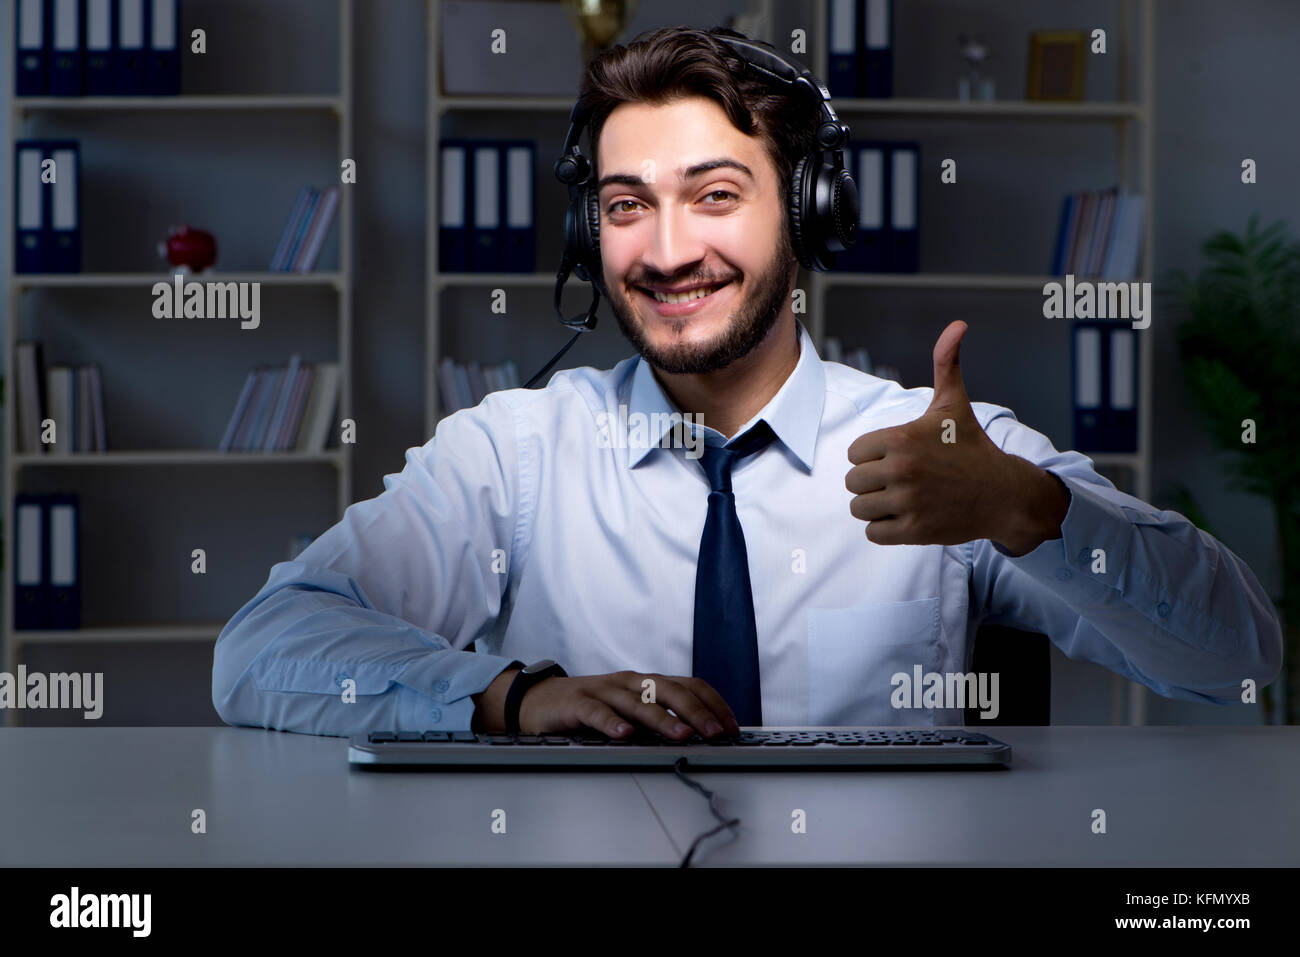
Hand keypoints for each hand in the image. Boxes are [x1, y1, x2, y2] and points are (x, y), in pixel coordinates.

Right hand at [518, 671, 740, 738]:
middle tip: (716, 733)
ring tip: (682, 735)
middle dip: (697, 712)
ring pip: (638, 702)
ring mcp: (604, 690)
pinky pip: (597, 712)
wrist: (540, 699)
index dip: (713, 704)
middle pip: (669, 690)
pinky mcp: (578, 703)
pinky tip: (625, 736)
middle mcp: (630, 682)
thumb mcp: (631, 708)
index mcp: (647, 682)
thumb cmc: (592, 706)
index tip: (732, 726)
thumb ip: (660, 716)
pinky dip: (612, 724)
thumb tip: (701, 736)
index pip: (688, 685)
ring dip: (662, 720)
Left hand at [845, 320, 1019, 545]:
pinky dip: (885, 529)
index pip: (855, 453)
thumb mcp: (953, 405)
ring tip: (904, 499)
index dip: (874, 456)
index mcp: (900, 438)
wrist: (1004, 494)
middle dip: (873, 483)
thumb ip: (946, 364)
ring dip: (877, 507)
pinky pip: (873, 533)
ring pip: (860, 508)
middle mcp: (900, 470)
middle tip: (902, 480)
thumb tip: (957, 324)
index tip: (900, 457)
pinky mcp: (913, 530)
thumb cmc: (971, 448)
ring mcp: (907, 502)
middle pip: (854, 482)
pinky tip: (907, 517)